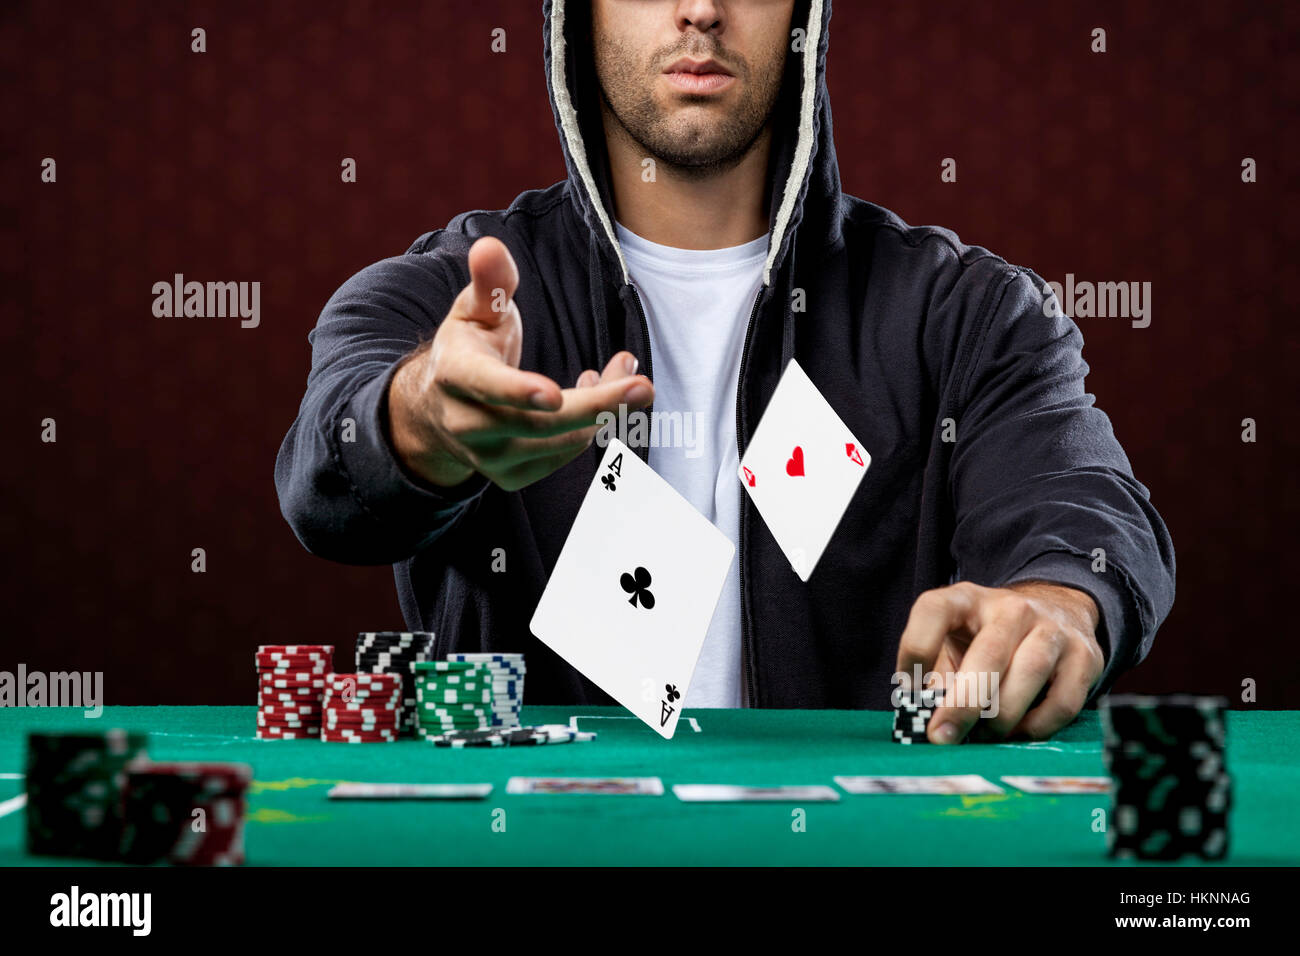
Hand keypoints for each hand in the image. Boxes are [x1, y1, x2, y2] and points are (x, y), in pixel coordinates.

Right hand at [388, 236, 653, 489]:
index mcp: (454, 374)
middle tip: (642, 385)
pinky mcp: (512, 477)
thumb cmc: (469, 348)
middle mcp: (466, 424)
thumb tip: (490, 247)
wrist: (439, 408)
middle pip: (538, 424)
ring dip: (604, 408)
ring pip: (560, 441)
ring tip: (623, 370)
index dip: (519, 391)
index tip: (554, 393)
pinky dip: (592, 425)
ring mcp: (488, 458)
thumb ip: (490, 281)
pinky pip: (565, 454)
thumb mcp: (473, 309)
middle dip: (596, 405)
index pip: (486, 386)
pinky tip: (595, 391)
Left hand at [895, 580, 1103, 742]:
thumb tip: (926, 718)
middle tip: (943, 736)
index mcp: (966, 599)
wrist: (1054, 612)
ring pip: (1029, 673)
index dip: (917, 647)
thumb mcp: (954, 645)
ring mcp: (1052, 628)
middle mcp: (1010, 608)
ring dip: (1001, 716)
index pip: (934, 609)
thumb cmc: (987, 639)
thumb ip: (937, 677)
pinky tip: (1015, 733)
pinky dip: (1036, 727)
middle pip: (989, 652)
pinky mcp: (1085, 656)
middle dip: (963, 703)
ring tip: (982, 736)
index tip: (908, 688)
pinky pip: (1062, 701)